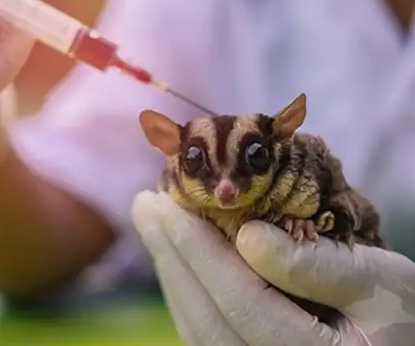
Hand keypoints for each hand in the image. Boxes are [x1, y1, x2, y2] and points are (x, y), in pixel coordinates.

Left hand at [132, 190, 414, 345]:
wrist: (402, 345)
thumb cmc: (403, 316)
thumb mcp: (382, 284)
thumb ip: (319, 266)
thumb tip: (247, 236)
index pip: (240, 300)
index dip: (197, 249)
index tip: (166, 202)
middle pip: (205, 318)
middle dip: (170, 256)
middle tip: (145, 203)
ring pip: (198, 330)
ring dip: (171, 272)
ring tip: (154, 225)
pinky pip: (207, 334)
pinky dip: (187, 292)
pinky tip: (178, 260)